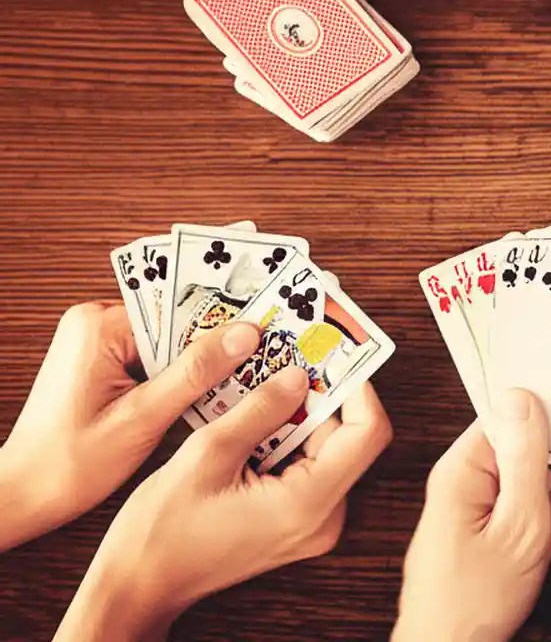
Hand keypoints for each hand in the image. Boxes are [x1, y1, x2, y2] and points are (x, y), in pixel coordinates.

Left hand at [0, 302, 262, 551]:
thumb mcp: (143, 417)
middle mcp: (95, 323)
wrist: (23, 495)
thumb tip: (245, 334)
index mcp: (98, 326)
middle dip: (219, 344)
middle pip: (178, 323)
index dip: (227, 323)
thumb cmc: (68, 464)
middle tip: (268, 359)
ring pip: (172, 343)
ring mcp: (99, 342)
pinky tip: (210, 398)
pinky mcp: (104, 362)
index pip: (180, 311)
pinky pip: (157, 359)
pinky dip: (183, 378)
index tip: (271, 333)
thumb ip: (195, 372)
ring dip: (203, 366)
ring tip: (245, 382)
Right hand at [54, 370, 390, 640]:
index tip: (333, 355)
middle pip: (348, 438)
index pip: (367, 434)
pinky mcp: (298, 521)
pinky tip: (256, 418)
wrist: (141, 584)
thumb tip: (298, 374)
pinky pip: (308, 467)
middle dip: (321, 395)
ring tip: (265, 381)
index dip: (357, 388)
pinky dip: (288, 438)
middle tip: (292, 355)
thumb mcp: (207, 454)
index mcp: (307, 504)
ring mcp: (313, 524)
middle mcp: (323, 519)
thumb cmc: (162, 531)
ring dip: (300, 414)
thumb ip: (259, 410)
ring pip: (327, 450)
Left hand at [392, 389, 550, 641]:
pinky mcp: (521, 532)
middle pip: (537, 441)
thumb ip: (524, 462)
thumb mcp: (515, 526)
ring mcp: (503, 507)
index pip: (509, 414)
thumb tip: (524, 398)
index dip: (549, 398)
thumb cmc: (471, 601)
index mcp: (466, 469)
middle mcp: (481, 481)